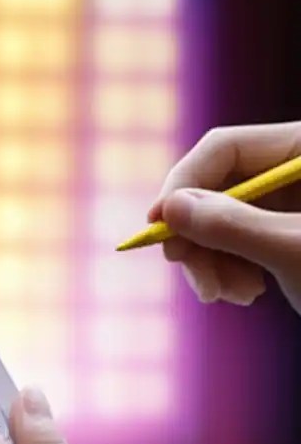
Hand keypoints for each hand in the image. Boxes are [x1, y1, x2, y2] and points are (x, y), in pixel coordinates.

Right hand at [149, 121, 300, 310]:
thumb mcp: (297, 253)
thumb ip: (231, 224)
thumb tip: (168, 207)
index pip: (226, 147)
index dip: (184, 183)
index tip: (158, 225)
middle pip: (222, 185)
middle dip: (200, 232)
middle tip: (190, 275)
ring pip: (228, 217)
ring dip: (214, 258)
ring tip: (228, 296)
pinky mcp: (299, 234)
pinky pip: (247, 240)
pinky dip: (235, 267)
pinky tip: (247, 293)